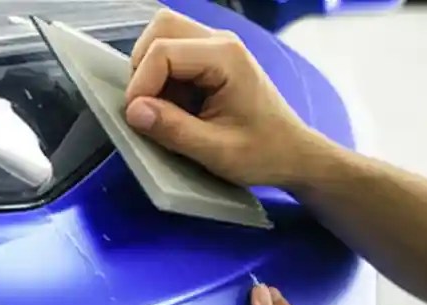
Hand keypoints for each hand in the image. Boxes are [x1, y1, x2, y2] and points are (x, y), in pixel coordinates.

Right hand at [124, 9, 311, 187]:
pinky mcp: (210, 60)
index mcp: (225, 57)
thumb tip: (133, 111)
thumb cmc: (264, 152)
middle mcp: (220, 42)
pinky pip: (172, 56)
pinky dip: (163, 81)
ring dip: (152, 73)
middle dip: (142, 67)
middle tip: (147, 106)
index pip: (162, 51)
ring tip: (166, 109)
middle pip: (161, 28)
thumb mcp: (216, 150)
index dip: (140, 84)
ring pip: (163, 38)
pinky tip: (178, 109)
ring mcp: (216, 47)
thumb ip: (173, 129)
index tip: (137, 118)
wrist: (293, 154)